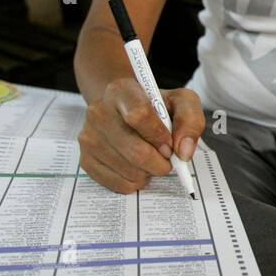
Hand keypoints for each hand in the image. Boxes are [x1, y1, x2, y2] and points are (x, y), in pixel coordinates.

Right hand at [78, 78, 203, 193]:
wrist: (122, 109)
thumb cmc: (154, 106)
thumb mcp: (180, 101)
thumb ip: (190, 120)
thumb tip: (183, 152)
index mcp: (121, 91)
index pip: (140, 115)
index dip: (160, 136)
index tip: (169, 143)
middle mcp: (98, 112)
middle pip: (136, 151)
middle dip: (160, 162)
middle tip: (166, 158)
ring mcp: (88, 137)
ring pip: (129, 171)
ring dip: (149, 173)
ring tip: (150, 159)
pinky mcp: (85, 160)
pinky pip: (119, 184)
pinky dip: (136, 182)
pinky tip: (137, 168)